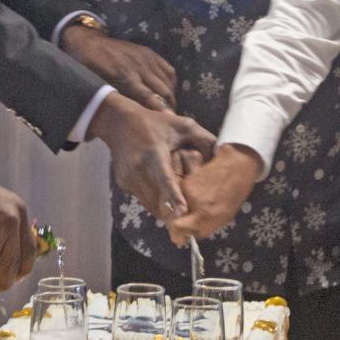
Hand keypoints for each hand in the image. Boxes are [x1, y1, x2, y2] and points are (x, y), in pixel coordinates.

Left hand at [62, 23, 176, 110]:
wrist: (90, 43)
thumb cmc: (92, 70)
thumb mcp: (100, 87)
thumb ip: (117, 100)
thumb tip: (128, 118)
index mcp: (126, 79)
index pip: (149, 98)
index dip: (161, 111)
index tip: (169, 120)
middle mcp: (140, 68)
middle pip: (163, 90)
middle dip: (170, 105)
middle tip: (171, 118)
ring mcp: (147, 59)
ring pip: (168, 80)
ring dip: (171, 95)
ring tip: (170, 106)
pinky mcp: (150, 52)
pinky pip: (168, 69)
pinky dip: (171, 81)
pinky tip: (168, 89)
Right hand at [87, 92, 216, 220]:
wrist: (118, 122)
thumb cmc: (154, 123)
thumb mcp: (181, 125)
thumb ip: (202, 139)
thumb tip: (220, 155)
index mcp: (154, 154)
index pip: (165, 179)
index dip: (174, 196)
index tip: (182, 212)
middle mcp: (138, 168)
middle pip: (158, 199)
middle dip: (172, 210)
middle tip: (189, 216)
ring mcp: (128, 178)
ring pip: (150, 204)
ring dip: (163, 207)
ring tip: (177, 206)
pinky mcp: (123, 183)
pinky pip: (142, 199)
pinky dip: (153, 199)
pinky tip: (160, 190)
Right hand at [168, 145, 263, 245]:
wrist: (233, 167)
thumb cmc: (233, 195)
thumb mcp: (223, 218)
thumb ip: (204, 227)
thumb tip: (190, 235)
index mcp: (204, 214)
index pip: (176, 228)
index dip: (178, 236)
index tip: (182, 239)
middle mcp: (191, 202)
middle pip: (170, 220)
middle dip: (175, 226)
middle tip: (185, 227)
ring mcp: (185, 190)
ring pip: (170, 208)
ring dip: (175, 214)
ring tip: (188, 214)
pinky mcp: (183, 181)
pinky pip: (175, 197)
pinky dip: (178, 203)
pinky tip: (190, 201)